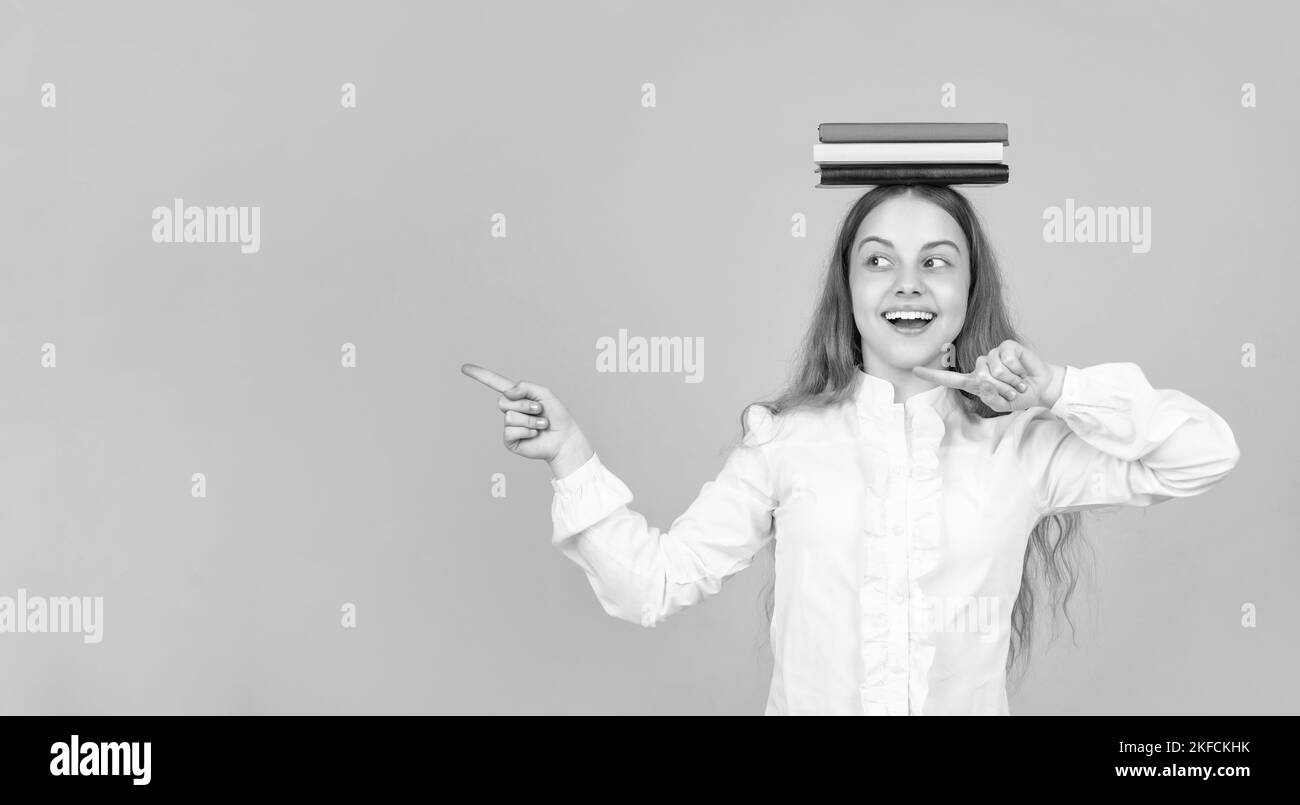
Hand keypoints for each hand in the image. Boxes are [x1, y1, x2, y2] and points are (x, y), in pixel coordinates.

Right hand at [461, 363, 593, 474]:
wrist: (564, 438)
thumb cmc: (556, 415)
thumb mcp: (543, 394)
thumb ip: (525, 387)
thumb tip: (507, 393)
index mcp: (517, 397)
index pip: (495, 383)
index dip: (480, 375)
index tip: (464, 368)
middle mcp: (510, 410)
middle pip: (503, 401)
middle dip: (525, 405)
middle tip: (539, 411)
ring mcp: (509, 426)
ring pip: (509, 417)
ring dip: (530, 419)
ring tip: (541, 424)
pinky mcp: (510, 441)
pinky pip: (511, 431)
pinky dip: (527, 431)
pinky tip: (535, 434)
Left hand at [911, 340, 1064, 412]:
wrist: (1042, 388)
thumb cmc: (1021, 396)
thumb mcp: (1003, 405)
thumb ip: (990, 398)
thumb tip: (983, 383)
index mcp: (975, 382)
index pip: (949, 379)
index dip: (932, 375)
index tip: (914, 370)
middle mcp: (981, 366)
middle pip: (979, 376)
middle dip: (1000, 387)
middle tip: (1012, 390)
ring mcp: (993, 354)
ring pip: (993, 368)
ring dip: (1010, 379)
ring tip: (1018, 382)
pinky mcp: (1006, 346)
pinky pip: (1005, 357)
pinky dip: (1016, 368)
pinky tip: (1022, 371)